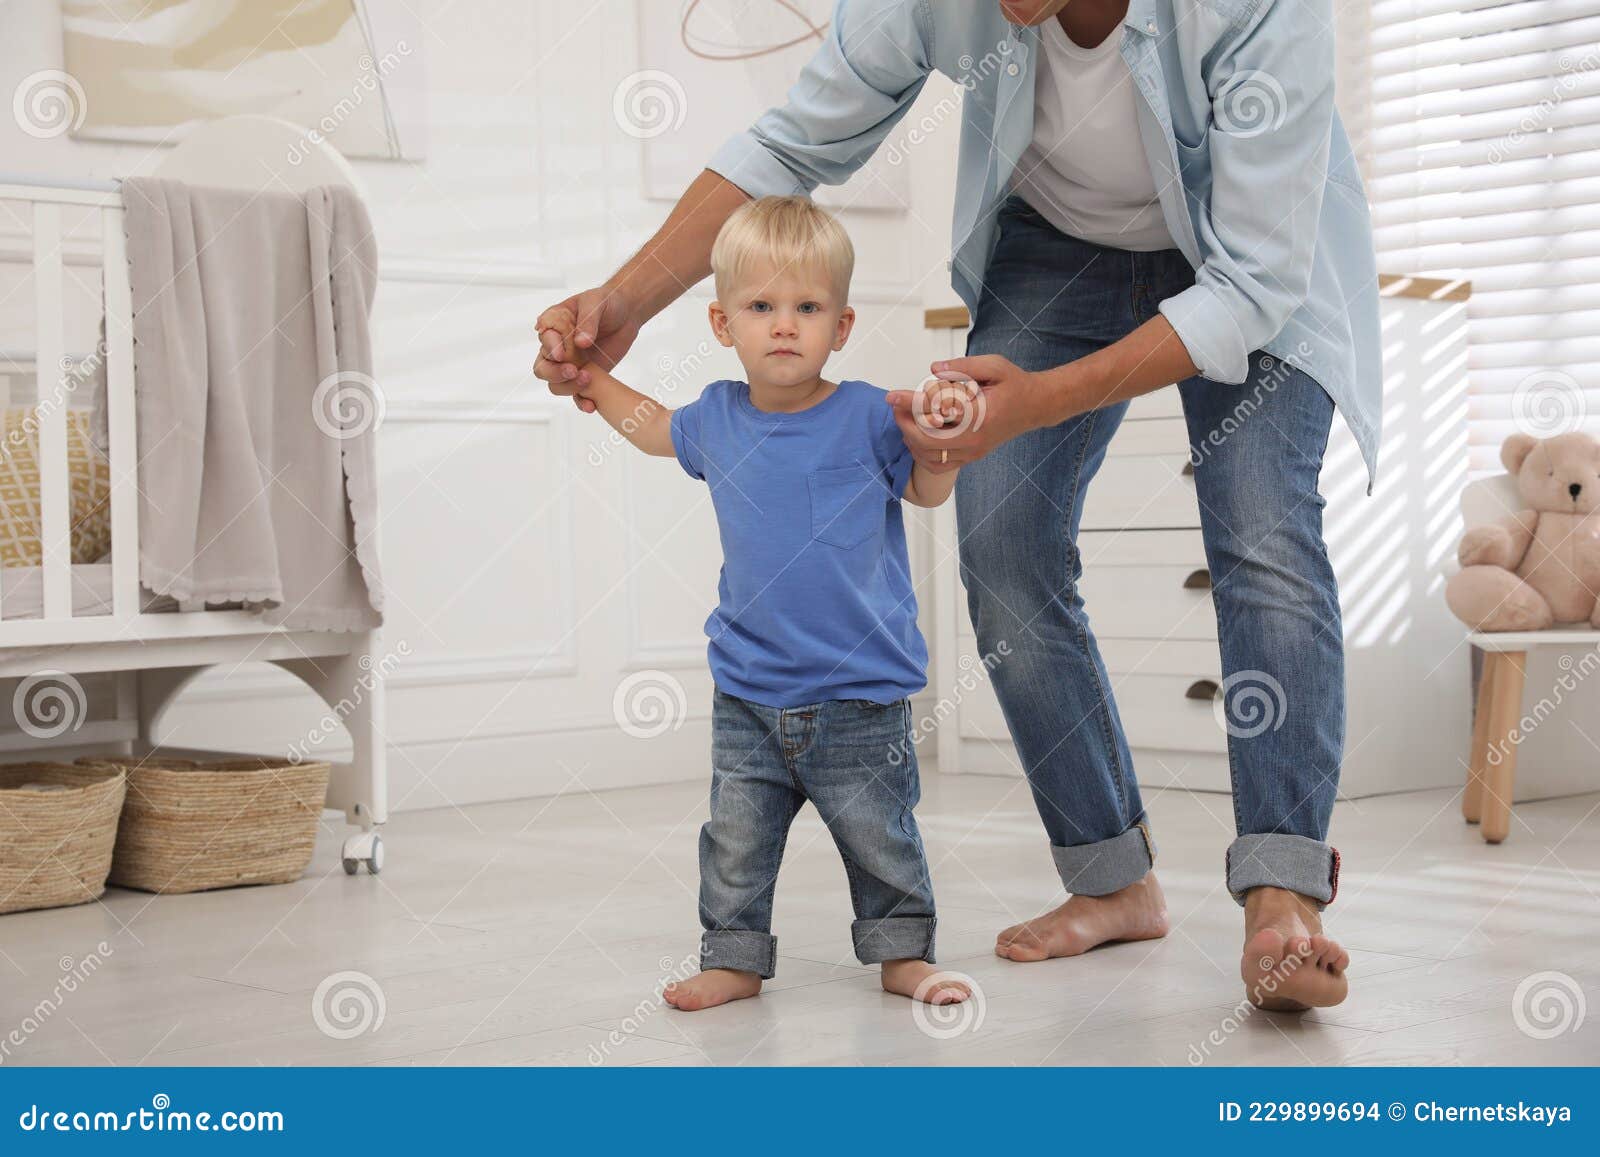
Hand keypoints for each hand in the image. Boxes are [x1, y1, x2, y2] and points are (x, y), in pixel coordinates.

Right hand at [533, 285, 639, 412]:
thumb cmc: (606, 302)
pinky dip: (581, 402)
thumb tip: (581, 342)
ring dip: (567, 387)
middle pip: (542, 367)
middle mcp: (557, 347)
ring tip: (588, 379)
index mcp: (554, 325)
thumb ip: (588, 320)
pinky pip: (577, 395)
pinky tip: (591, 406)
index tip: (562, 353)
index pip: (544, 339)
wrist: (626, 315)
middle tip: (573, 370)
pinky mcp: (584, 376)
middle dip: (554, 372)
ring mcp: (569, 363)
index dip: (550, 348)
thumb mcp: (596, 302)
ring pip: (555, 384)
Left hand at [885, 355, 1049, 471]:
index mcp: (980, 416)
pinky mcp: (971, 457)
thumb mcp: (994, 365)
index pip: (935, 413)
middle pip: (926, 441)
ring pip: (929, 457)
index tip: (892, 395)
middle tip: (896, 405)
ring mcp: (973, 452)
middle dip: (904, 423)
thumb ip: (963, 366)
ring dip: (911, 439)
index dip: (909, 403)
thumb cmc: (1014, 384)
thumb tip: (933, 369)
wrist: (1035, 406)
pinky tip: (917, 435)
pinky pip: (939, 465)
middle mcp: (975, 440)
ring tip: (905, 418)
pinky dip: (922, 453)